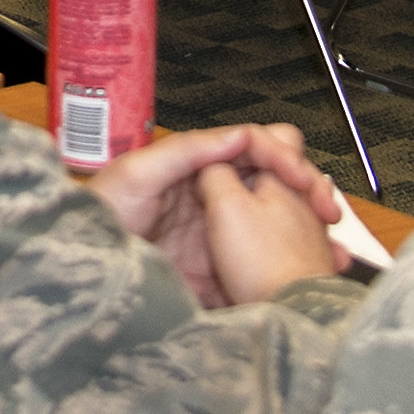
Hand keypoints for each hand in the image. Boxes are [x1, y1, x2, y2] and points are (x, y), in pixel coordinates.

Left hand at [78, 124, 347, 305]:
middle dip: (308, 198)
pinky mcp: (210, 275)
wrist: (82, 269)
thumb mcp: (138, 172)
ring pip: (271, 232)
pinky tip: (305, 279)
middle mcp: (213, 200)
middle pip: (272, 190)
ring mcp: (214, 239)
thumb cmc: (98, 211)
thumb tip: (238, 135)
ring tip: (331, 250)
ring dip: (304, 238)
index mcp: (200, 169)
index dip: (286, 162)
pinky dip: (281, 275)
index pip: (257, 153)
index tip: (306, 182)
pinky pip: (252, 273)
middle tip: (329, 214)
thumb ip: (187, 151)